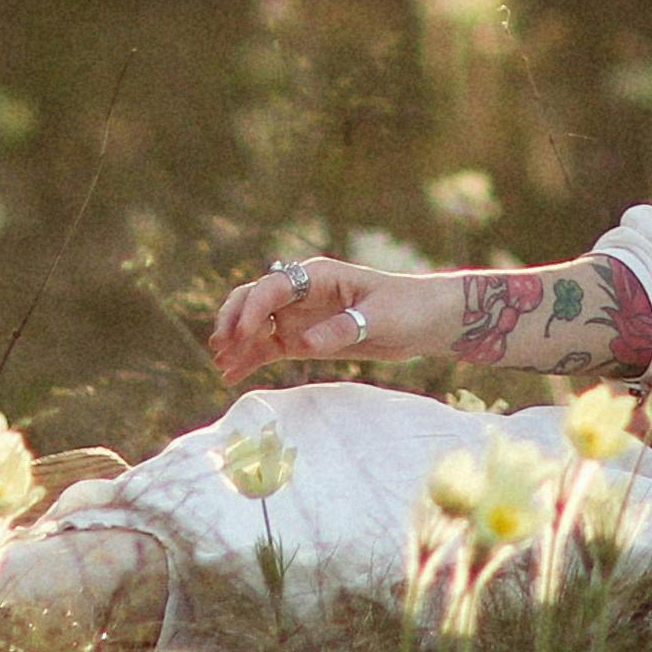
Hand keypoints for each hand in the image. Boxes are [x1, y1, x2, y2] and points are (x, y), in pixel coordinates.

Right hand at [209, 253, 413, 384]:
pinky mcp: (305, 338)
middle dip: (234, 321)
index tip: (240, 335)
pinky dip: (250, 358)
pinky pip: (269, 347)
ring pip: (257, 326)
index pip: (274, 287)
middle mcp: (303, 293)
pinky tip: (232, 375)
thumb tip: (303, 344)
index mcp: (320, 276)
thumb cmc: (408, 308)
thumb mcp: (381, 318)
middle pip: (254, 300)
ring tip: (223, 366)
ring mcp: (301, 316)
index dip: (253, 309)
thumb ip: (343, 329)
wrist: (428, 320)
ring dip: (237, 343)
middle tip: (223, 349)